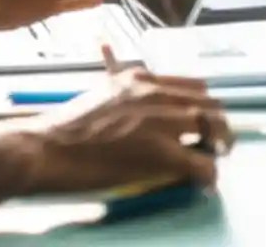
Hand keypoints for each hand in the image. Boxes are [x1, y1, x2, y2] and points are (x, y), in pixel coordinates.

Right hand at [23, 68, 231, 192]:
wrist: (45, 147)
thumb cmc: (66, 128)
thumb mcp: (102, 94)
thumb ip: (127, 95)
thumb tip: (144, 108)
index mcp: (142, 79)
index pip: (195, 87)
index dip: (204, 108)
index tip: (204, 123)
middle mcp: (157, 94)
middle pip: (211, 106)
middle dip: (218, 126)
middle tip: (216, 146)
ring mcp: (161, 123)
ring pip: (215, 130)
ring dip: (219, 148)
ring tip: (214, 162)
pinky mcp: (162, 154)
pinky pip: (203, 165)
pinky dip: (209, 177)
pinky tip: (205, 185)